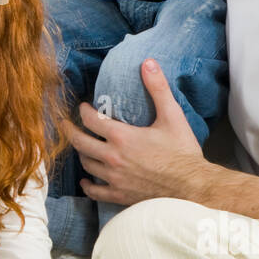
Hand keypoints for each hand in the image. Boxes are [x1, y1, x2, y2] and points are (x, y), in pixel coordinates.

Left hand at [65, 59, 205, 206]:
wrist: (192, 187)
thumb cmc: (183, 152)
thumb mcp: (172, 116)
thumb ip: (158, 88)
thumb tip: (148, 63)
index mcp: (122, 137)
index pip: (90, 120)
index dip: (83, 111)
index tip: (83, 107)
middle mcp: (112, 157)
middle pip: (80, 142)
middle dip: (70, 131)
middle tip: (65, 124)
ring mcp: (114, 178)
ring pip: (86, 164)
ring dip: (81, 153)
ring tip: (81, 147)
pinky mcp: (120, 195)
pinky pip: (95, 192)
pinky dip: (88, 186)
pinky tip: (86, 181)